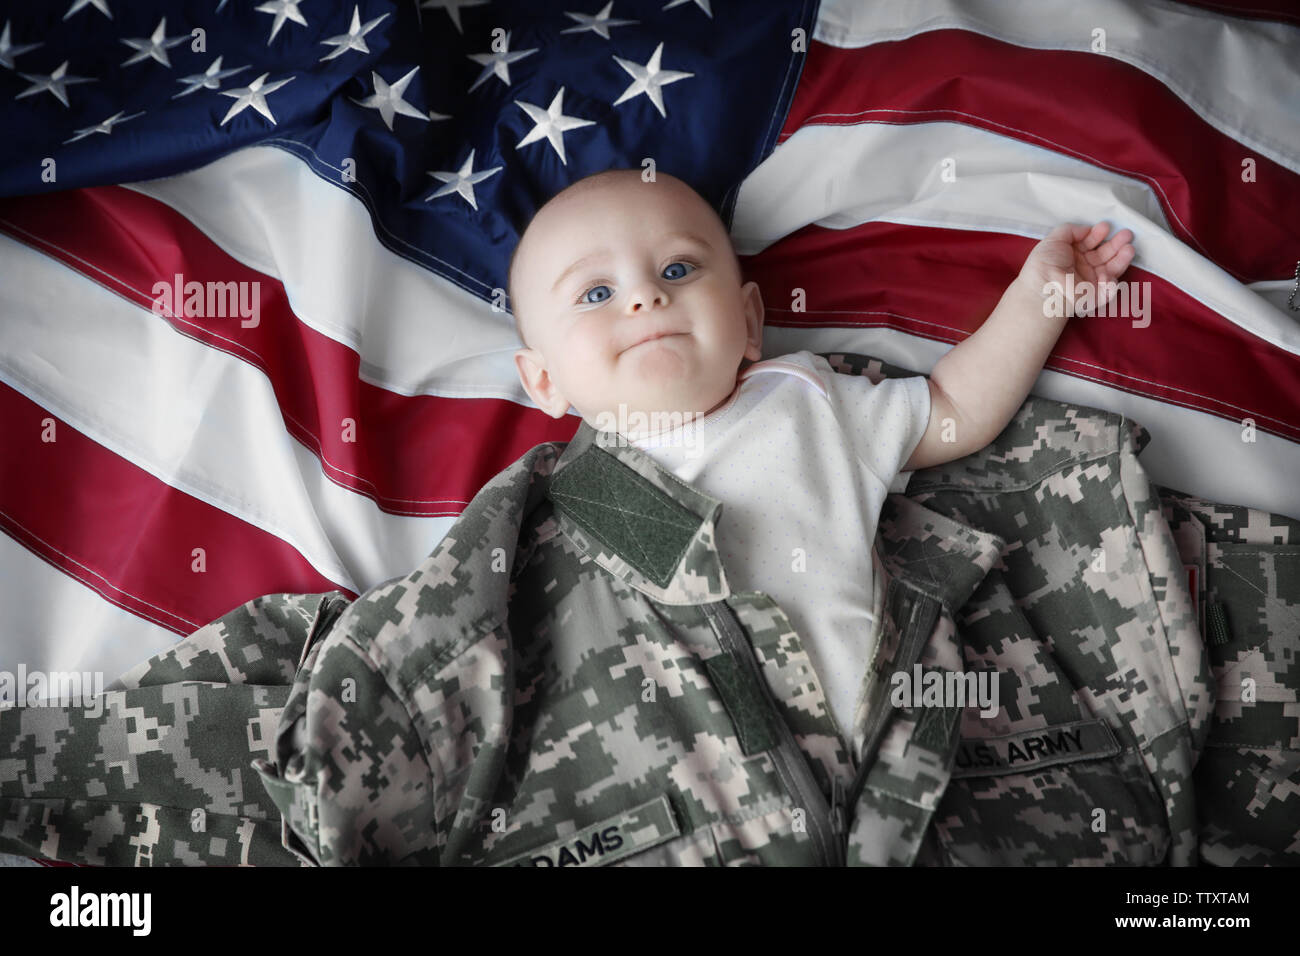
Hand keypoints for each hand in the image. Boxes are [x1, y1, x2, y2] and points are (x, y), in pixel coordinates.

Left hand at [1018, 222, 1134, 317]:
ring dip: (1122, 258)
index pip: (1090, 242)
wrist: (1044, 288)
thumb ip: (1070, 230)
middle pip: (1104, 253)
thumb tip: (1086, 228)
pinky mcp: (1096, 295)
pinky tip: (1109, 275)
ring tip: (1129, 248)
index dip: (1098, 234)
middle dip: (1116, 243)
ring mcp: (1090, 281)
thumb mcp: (1054, 239)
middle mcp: (1082, 267)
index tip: (1105, 227)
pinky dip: (1112, 282)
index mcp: (1072, 254)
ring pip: (1111, 268)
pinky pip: (1109, 289)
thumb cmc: (1046, 263)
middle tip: (1126, 234)